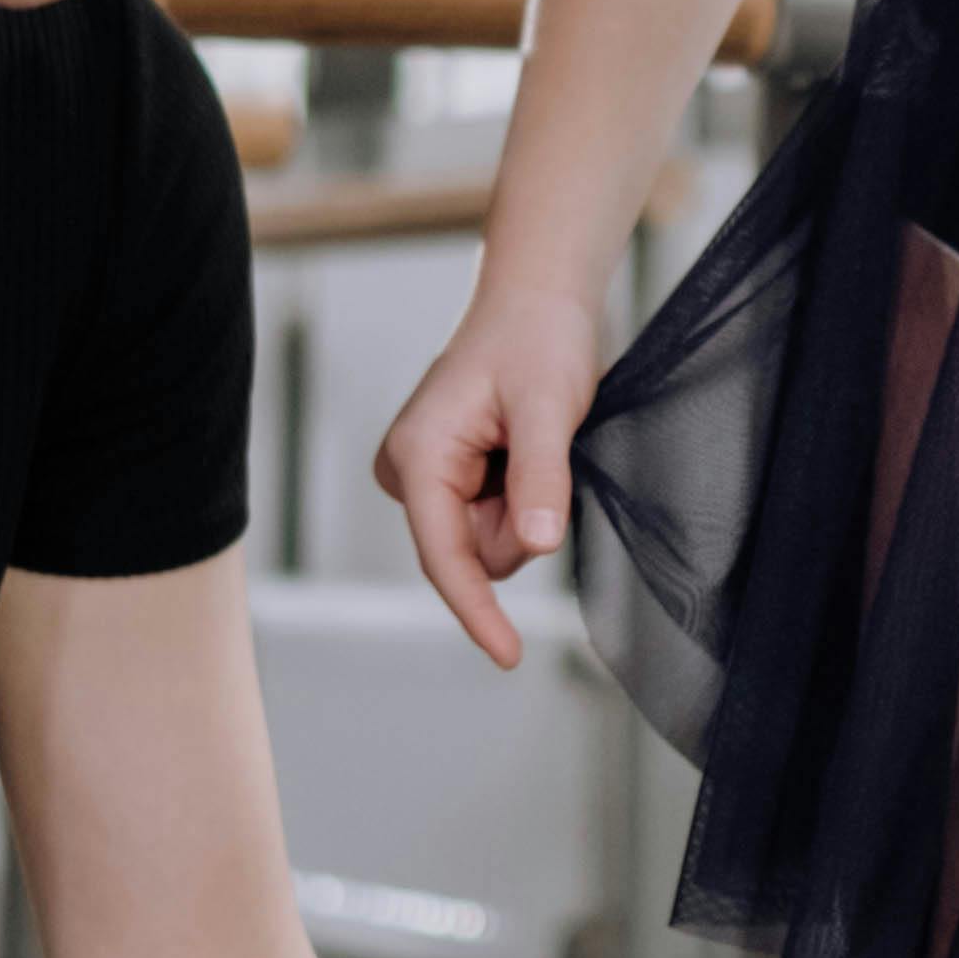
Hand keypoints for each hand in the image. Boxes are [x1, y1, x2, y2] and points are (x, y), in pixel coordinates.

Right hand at [376, 286, 604, 671]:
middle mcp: (409, 471)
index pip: (446, 556)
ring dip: (524, 505)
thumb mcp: (549, 408)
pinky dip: (520, 496)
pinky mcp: (445, 480)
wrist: (536, 304)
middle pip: (474, 552)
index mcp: (419, 454)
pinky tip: (521, 447)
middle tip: (543, 449)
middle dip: (520, 521)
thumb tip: (536, 545)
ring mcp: (425, 477)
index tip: (509, 654)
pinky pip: (492, 520)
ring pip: (488, 541)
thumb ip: (540, 479)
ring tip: (531, 439)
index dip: (477, 610)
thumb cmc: (537, 341)